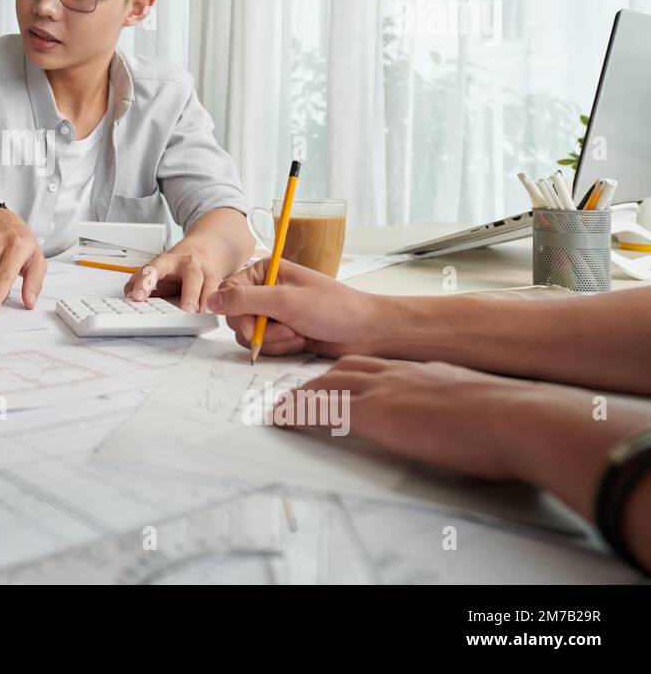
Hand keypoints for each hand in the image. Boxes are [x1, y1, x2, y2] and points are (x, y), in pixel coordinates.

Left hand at [124, 243, 227, 312]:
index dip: (146, 282)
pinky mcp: (218, 280)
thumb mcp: (155, 270)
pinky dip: (219, 302)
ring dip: (207, 299)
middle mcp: (189, 264)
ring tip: (201, 314)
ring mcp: (205, 271)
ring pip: (210, 282)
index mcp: (168, 261)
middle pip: (191, 275)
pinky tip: (215, 312)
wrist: (202, 251)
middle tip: (185, 310)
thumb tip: (128, 296)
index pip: (154, 269)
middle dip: (189, 293)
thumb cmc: (175, 267)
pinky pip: (221, 290)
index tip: (137, 297)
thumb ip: (140, 282)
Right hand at [207, 258, 382, 357]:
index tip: (251, 325)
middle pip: (235, 316)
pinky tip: (300, 340)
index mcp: (265, 271)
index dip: (236, 312)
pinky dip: (279, 347)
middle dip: (259, 330)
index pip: (229, 291)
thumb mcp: (285, 301)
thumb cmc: (334, 309)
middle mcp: (265, 289)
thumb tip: (210, 300)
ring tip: (297, 334)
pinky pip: (262, 344)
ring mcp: (273, 311)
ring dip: (271, 340)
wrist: (366, 332)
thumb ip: (244, 300)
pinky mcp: (280, 330)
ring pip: (248, 333)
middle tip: (286, 330)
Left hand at [273, 357, 561, 479]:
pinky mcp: (374, 411)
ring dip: (302, 395)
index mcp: (423, 374)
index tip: (339, 385)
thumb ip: (459, 410)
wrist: (515, 418)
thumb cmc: (508, 422)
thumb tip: (463, 428)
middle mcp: (398, 375)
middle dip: (319, 382)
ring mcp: (384, 390)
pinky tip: (280, 419)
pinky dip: (297, 411)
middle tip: (299, 394)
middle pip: (344, 369)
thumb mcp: (475, 407)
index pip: (375, 368)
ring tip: (282, 408)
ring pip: (328, 383)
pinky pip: (322, 408)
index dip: (352, 376)